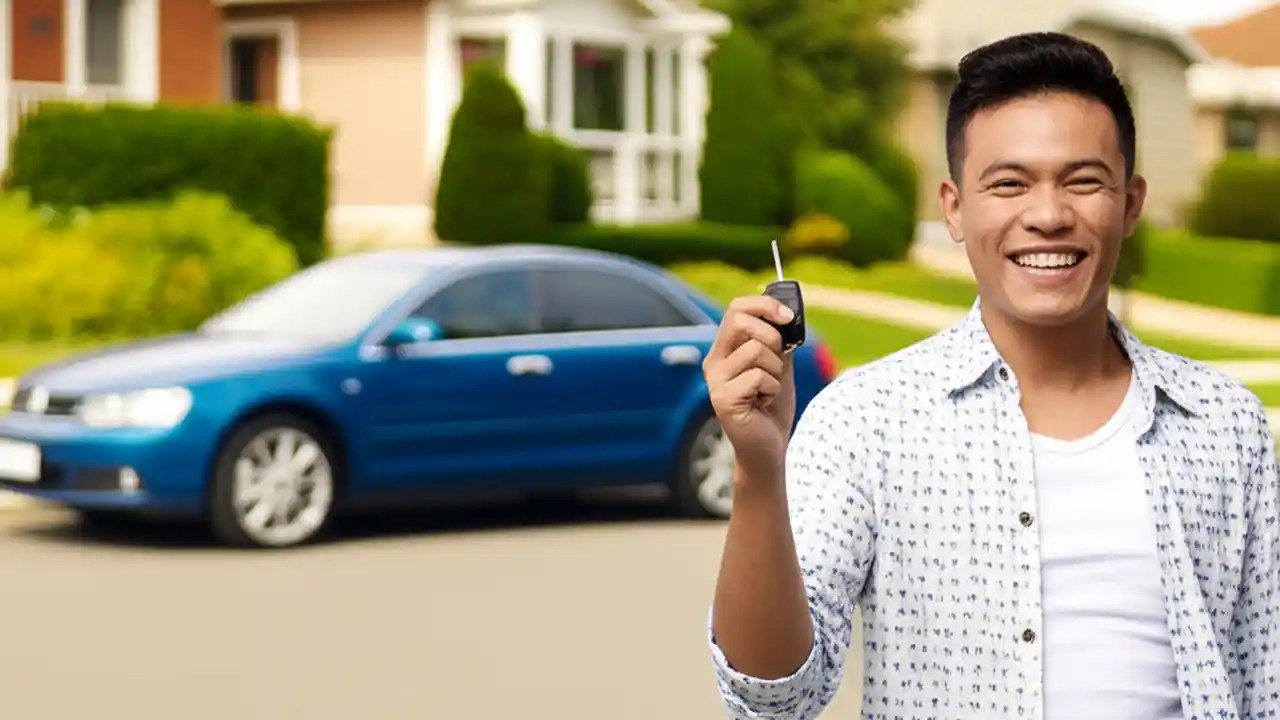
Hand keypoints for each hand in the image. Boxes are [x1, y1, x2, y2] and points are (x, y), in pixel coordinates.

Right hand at [702, 295, 796, 476]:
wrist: (769, 447)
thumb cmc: (772, 406)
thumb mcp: (779, 365)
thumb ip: (778, 340)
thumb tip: (786, 314)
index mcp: (725, 349)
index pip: (736, 309)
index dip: (764, 305)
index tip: (788, 316)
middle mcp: (715, 362)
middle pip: (740, 321)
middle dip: (772, 337)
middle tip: (779, 361)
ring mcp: (716, 381)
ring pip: (756, 350)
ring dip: (775, 371)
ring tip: (769, 390)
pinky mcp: (724, 399)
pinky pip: (759, 377)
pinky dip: (773, 390)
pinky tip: (764, 404)